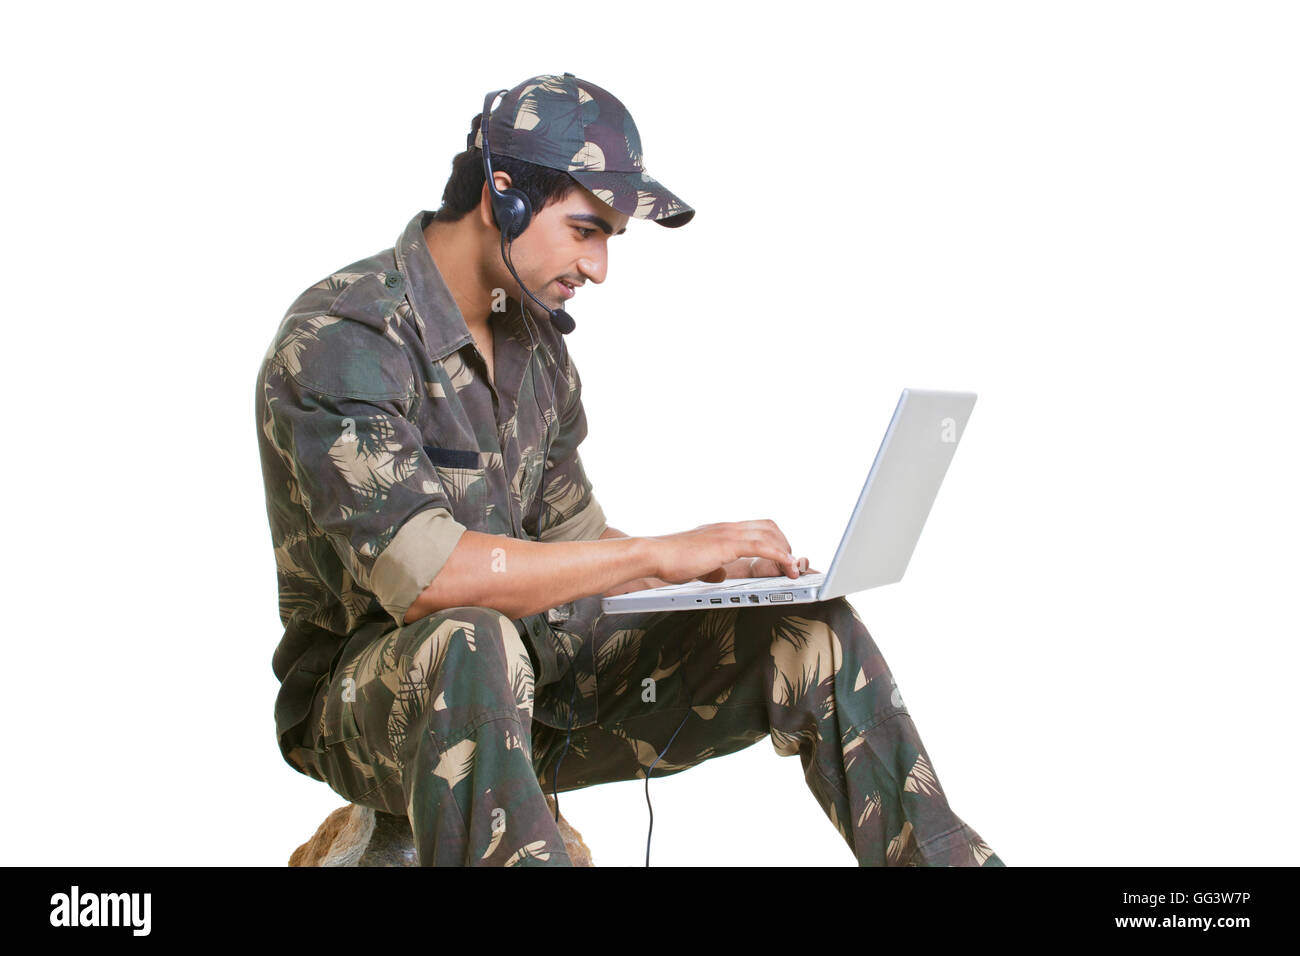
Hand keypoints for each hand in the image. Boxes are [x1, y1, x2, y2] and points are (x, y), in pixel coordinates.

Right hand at [649, 519, 805, 583]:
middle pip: (768, 526)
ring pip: (769, 533)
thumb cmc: (669, 560)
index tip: (782, 555)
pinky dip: (779, 555)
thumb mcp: (697, 566)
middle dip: (785, 544)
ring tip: (792, 568)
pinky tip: (787, 565)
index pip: (756, 527)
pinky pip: (761, 546)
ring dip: (786, 550)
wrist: (654, 555)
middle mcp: (727, 528)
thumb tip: (719, 575)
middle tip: (790, 564)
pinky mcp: (726, 545)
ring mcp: (727, 534)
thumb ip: (711, 568)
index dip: (774, 540)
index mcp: (721, 531)